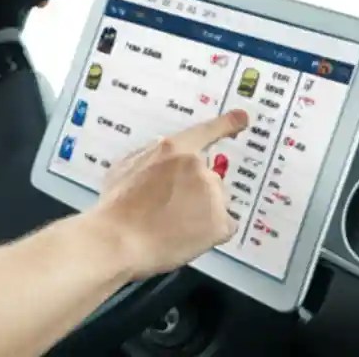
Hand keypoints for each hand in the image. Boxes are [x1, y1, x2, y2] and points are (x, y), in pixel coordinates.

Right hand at [87, 109, 249, 280]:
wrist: (118, 239)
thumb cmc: (115, 205)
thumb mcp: (126, 166)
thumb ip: (152, 157)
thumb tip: (166, 159)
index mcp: (175, 149)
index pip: (207, 132)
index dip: (227, 124)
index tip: (243, 118)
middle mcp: (199, 167)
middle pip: (208, 177)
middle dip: (195, 191)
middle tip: (169, 209)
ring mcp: (213, 195)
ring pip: (216, 202)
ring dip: (202, 211)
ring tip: (173, 227)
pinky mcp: (221, 223)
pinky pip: (222, 226)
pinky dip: (210, 233)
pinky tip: (186, 238)